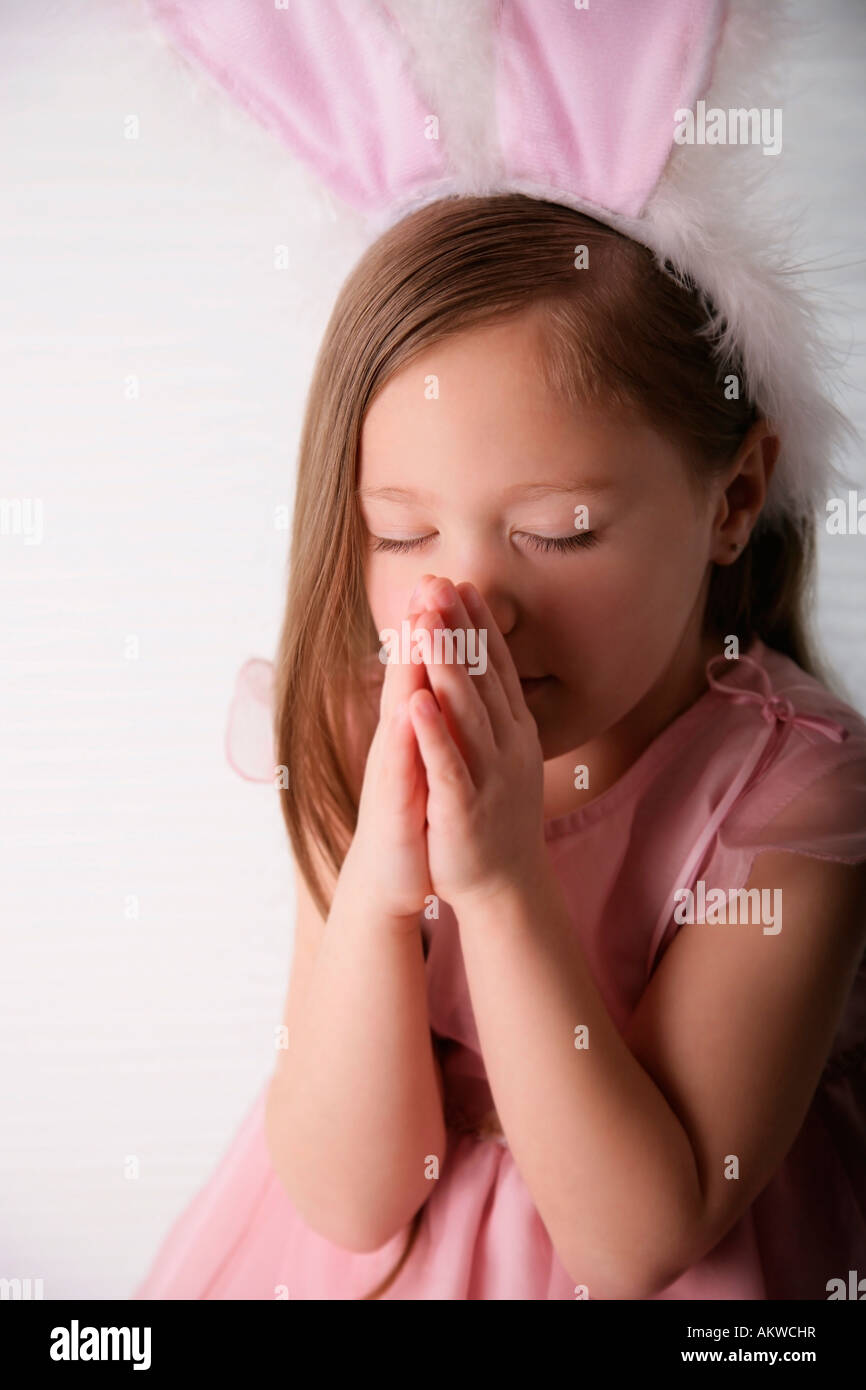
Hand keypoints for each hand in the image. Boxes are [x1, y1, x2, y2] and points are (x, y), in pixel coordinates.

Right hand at [348, 593, 434, 921]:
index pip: (423, 667)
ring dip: (409, 666)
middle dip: (419, 628)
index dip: (434, 625)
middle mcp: (399, 740)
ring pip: (402, 709)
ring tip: (419, 622)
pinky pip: (404, 764)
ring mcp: (393, 770)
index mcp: (413, 726)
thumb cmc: (414, 812)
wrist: (391, 876)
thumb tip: (441, 676)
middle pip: (408, 676)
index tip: (444, 578)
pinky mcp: (395, 803)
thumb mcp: (426, 757)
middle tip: (429, 580)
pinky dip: (409, 734)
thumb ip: (431, 717)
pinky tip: (410, 705)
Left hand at [406, 576, 546, 907]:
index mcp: (511, 728)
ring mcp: (488, 775)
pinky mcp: (463, 807)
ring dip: (447, 665)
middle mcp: (506, 744)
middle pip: (481, 678)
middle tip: (440, 583)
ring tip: (430, 623)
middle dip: (458, 629)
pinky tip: (415, 704)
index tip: (458, 583)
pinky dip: (434, 734)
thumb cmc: (490, 812)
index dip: (476, 625)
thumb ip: (488, 708)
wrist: (503, 884)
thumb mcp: (497, 752)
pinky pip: (448, 765)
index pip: (494, 666)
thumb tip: (479, 662)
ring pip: (466, 712)